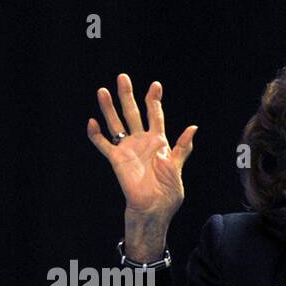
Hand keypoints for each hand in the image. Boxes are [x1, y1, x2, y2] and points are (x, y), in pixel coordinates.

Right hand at [87, 74, 196, 217]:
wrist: (154, 208)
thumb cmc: (168, 191)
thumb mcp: (177, 166)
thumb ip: (182, 147)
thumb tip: (193, 128)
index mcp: (158, 142)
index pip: (155, 116)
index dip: (154, 100)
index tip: (155, 85)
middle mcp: (141, 142)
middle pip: (132, 113)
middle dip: (127, 95)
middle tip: (123, 77)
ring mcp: (127, 149)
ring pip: (116, 124)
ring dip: (108, 108)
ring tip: (103, 91)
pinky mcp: (116, 159)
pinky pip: (103, 144)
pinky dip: (96, 134)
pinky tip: (92, 122)